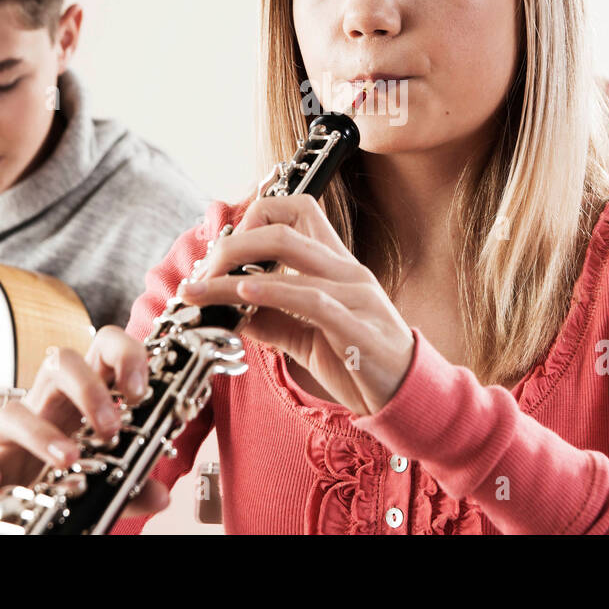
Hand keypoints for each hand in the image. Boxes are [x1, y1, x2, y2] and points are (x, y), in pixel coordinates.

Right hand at [0, 326, 169, 533]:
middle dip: (89, 388)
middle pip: (59, 364)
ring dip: (43, 433)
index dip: (123, 355)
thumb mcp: (102, 490)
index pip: (100, 353)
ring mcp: (3, 438)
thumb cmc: (58, 490)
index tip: (140, 391)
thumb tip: (161, 496)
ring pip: (12, 410)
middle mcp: (41, 410)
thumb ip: (130, 488)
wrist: (12, 527)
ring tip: (69, 460)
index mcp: (78, 405)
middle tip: (110, 427)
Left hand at [177, 194, 414, 417]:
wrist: (408, 398)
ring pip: (291, 262)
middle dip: (233, 244)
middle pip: (286, 228)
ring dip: (234, 274)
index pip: (299, 210)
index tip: (224, 253)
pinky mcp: (360, 328)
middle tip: (201, 274)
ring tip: (200, 290)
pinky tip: (244, 295)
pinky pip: (313, 300)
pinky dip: (273, 292)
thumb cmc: (361, 364)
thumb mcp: (306, 337)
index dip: (255, 218)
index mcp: (337, 266)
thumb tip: (224, 310)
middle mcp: (348, 271)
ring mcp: (357, 296)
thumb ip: (270, 320)